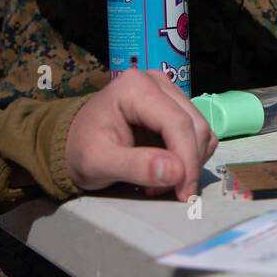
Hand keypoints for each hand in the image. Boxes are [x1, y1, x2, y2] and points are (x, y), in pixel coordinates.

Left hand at [64, 68, 217, 200]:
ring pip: (201, 131)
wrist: (74, 142)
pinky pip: (199, 134)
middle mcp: (158, 83)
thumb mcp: (97, 163)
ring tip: (160, 181)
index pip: (177, 123)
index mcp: (136, 87)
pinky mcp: (177, 106)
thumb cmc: (81, 149)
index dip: (187, 160)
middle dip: (188, 165)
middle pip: (195, 126)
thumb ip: (134, 166)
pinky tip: (166, 169)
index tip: (184, 194)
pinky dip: (190, 157)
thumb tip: (175, 171)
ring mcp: (170, 92)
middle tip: (168, 191)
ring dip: (189, 162)